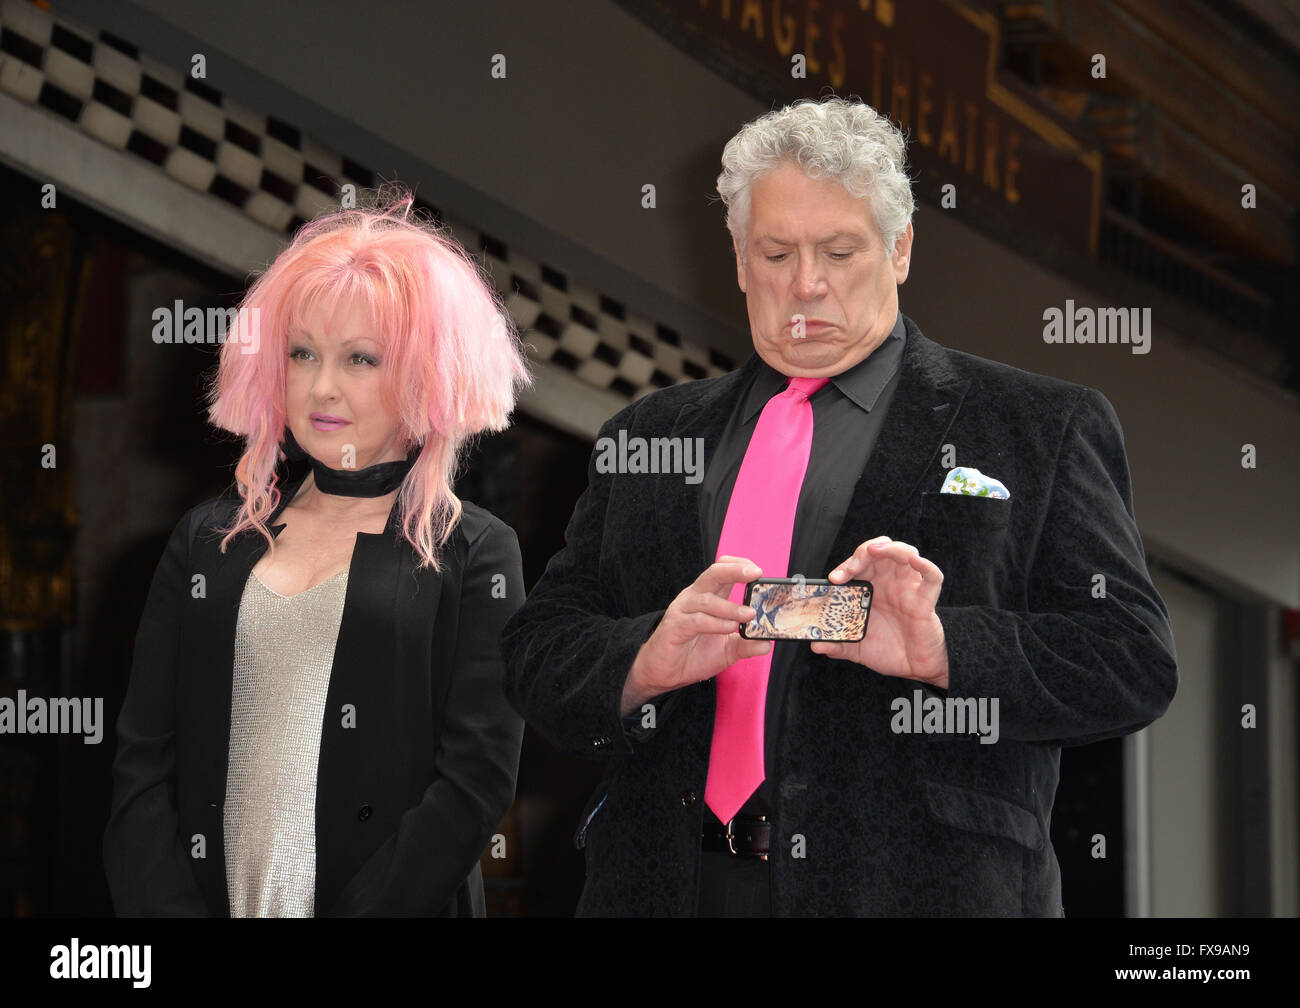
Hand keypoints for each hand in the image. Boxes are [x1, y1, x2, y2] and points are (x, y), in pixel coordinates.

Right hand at [620, 557, 770, 715]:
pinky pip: (697, 620)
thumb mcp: (727, 650)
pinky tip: (729, 628)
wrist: (664, 674)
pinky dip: (716, 623)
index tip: (758, 571)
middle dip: (735, 570)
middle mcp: (694, 598)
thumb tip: (766, 644)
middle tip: (755, 574)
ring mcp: (683, 611)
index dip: (739, 566)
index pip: (722, 570)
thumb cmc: (692, 655)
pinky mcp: (675, 627)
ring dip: (730, 607)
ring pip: (707, 599)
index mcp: (708, 597)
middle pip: (714, 573)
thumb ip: (746, 645)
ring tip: (749, 615)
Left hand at [812, 537, 949, 688]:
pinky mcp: (926, 601)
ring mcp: (908, 589)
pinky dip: (926, 566)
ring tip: (875, 551)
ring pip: (905, 554)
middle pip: (880, 552)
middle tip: (852, 567)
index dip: (846, 565)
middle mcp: (890, 584)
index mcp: (871, 589)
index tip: (834, 580)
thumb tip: (816, 645)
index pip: (859, 564)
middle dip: (863, 553)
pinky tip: (914, 561)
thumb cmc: (888, 651)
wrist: (912, 669)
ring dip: (890, 548)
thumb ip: (837, 645)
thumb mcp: (856, 648)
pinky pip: (932, 577)